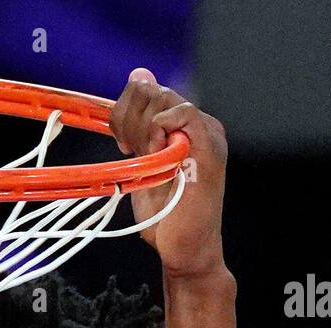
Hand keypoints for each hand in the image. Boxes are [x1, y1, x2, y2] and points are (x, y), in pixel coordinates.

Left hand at [109, 68, 228, 280]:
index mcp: (184, 128)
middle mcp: (198, 125)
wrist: (185, 249)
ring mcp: (206, 134)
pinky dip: (160, 128)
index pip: (150, 90)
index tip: (122, 142)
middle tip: (129, 151)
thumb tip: (139, 76)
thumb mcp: (144, 163)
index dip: (126, 110)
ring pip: (163, 98)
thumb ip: (140, 128)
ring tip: (145, 159)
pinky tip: (155, 154)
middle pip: (153, 91)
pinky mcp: (208, 147)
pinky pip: (183, 113)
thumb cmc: (166, 216)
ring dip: (142, 128)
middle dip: (129, 119)